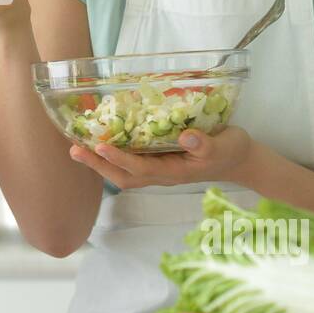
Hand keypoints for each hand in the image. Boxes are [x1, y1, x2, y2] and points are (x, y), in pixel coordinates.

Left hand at [68, 126, 255, 188]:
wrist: (239, 159)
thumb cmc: (231, 151)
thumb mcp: (223, 145)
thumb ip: (205, 144)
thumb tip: (187, 137)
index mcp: (174, 172)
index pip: (140, 168)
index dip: (119, 158)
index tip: (100, 145)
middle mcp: (161, 173)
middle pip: (123, 175)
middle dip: (98, 164)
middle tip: (74, 149)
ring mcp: (159, 169)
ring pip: (123, 171)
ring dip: (101, 162)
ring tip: (78, 148)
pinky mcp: (158, 160)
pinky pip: (130, 162)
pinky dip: (113, 155)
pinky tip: (101, 141)